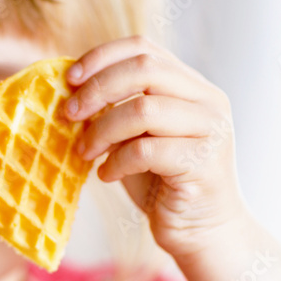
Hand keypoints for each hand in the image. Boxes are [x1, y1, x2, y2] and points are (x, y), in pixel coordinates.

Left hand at [64, 36, 248, 261]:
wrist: (201, 232)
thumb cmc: (161, 182)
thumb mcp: (136, 136)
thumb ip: (118, 108)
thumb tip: (70, 89)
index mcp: (191, 85)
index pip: (144, 48)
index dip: (102, 57)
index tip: (69, 79)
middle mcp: (208, 100)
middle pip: (145, 70)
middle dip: (98, 90)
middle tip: (69, 115)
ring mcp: (211, 130)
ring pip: (144, 110)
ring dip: (102, 130)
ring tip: (85, 152)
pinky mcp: (204, 163)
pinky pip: (146, 151)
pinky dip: (116, 162)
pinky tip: (107, 175)